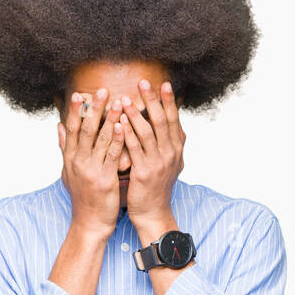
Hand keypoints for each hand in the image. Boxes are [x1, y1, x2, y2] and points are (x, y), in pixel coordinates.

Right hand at [57, 88, 124, 235]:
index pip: (71, 129)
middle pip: (84, 129)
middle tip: (103, 90)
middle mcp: (77, 161)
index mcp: (70, 158)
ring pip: (98, 140)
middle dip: (93, 109)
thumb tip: (58, 126)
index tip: (79, 94)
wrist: (89, 223)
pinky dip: (116, 139)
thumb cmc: (84, 198)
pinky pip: (111, 156)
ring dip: (108, 119)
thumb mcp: (69, 172)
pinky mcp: (104, 179)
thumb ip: (65, 148)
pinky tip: (123, 126)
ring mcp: (90, 170)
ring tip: (118, 102)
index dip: (75, 111)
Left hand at [117, 77, 185, 233]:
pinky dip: (126, 134)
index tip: (163, 84)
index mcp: (176, 149)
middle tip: (143, 82)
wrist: (153, 212)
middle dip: (153, 100)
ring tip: (124, 98)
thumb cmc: (156, 186)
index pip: (174, 119)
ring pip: (148, 132)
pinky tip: (118, 122)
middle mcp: (171, 154)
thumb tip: (176, 125)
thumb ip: (170, 144)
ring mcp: (159, 163)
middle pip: (162, 121)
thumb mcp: (170, 163)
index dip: (169, 101)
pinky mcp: (144, 172)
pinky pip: (134, 148)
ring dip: (135, 114)